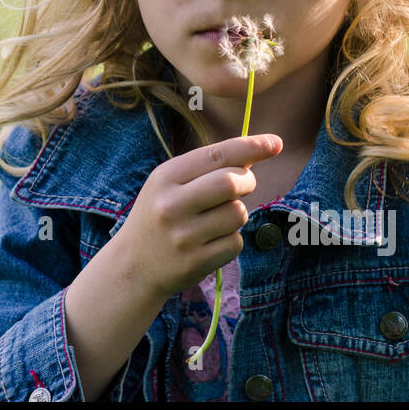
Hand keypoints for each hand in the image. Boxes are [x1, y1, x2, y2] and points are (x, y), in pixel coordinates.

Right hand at [111, 134, 282, 301]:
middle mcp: (171, 205)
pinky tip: (211, 242)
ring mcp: (183, 236)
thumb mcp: (168, 184)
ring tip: (216, 219)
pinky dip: (231, 240)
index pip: (217, 155)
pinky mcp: (195, 262)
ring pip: (238, 214)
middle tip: (244, 186)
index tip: (276, 143)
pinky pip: (235, 243)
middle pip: (231, 182)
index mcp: (165, 177)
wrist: (132, 266)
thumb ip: (206, 169)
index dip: (251, 147)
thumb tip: (253, 156)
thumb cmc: (159, 216)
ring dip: (237, 213)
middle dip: (248, 181)